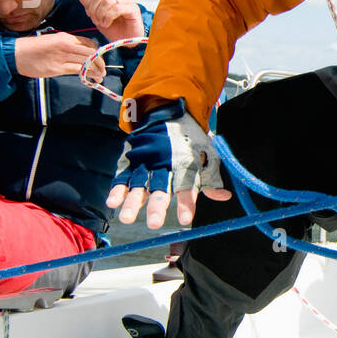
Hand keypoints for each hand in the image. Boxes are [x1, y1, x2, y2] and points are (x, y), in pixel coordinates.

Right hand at [13, 32, 104, 79]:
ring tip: (100, 76)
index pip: (88, 43)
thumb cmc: (32, 48)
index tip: (99, 59)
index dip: (97, 52)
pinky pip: (76, 70)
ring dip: (96, 70)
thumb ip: (66, 47)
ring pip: (86, 62)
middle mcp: (65, 45)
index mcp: (64, 37)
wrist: (15, 53)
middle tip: (103, 70)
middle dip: (100, 63)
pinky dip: (86, 74)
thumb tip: (81, 55)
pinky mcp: (56, 68)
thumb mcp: (52, 41)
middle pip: (90, 53)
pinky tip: (90, 78)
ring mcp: (61, 57)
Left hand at [75, 0, 144, 42]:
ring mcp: (127, 1)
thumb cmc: (115, 30)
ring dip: (100, 15)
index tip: (90, 15)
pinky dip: (108, 18)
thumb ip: (88, 3)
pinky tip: (107, 24)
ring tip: (103, 23)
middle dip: (93, 10)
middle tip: (96, 20)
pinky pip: (115, 9)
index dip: (88, 3)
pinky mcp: (133, 9)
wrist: (127, 42)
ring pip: (106, 1)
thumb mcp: (97, 16)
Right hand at [107, 105, 229, 228]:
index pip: (187, 185)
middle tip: (154, 224)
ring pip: (138, 183)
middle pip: (160, 187)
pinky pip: (123, 176)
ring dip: (132, 202)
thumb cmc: (190, 140)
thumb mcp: (206, 154)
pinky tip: (112, 203)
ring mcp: (145, 161)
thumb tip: (224, 196)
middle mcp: (164, 163)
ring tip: (126, 218)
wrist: (167, 113)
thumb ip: (211, 178)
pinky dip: (117, 189)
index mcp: (185, 162)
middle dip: (157, 206)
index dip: (187, 202)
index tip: (186, 219)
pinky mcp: (131, 160)